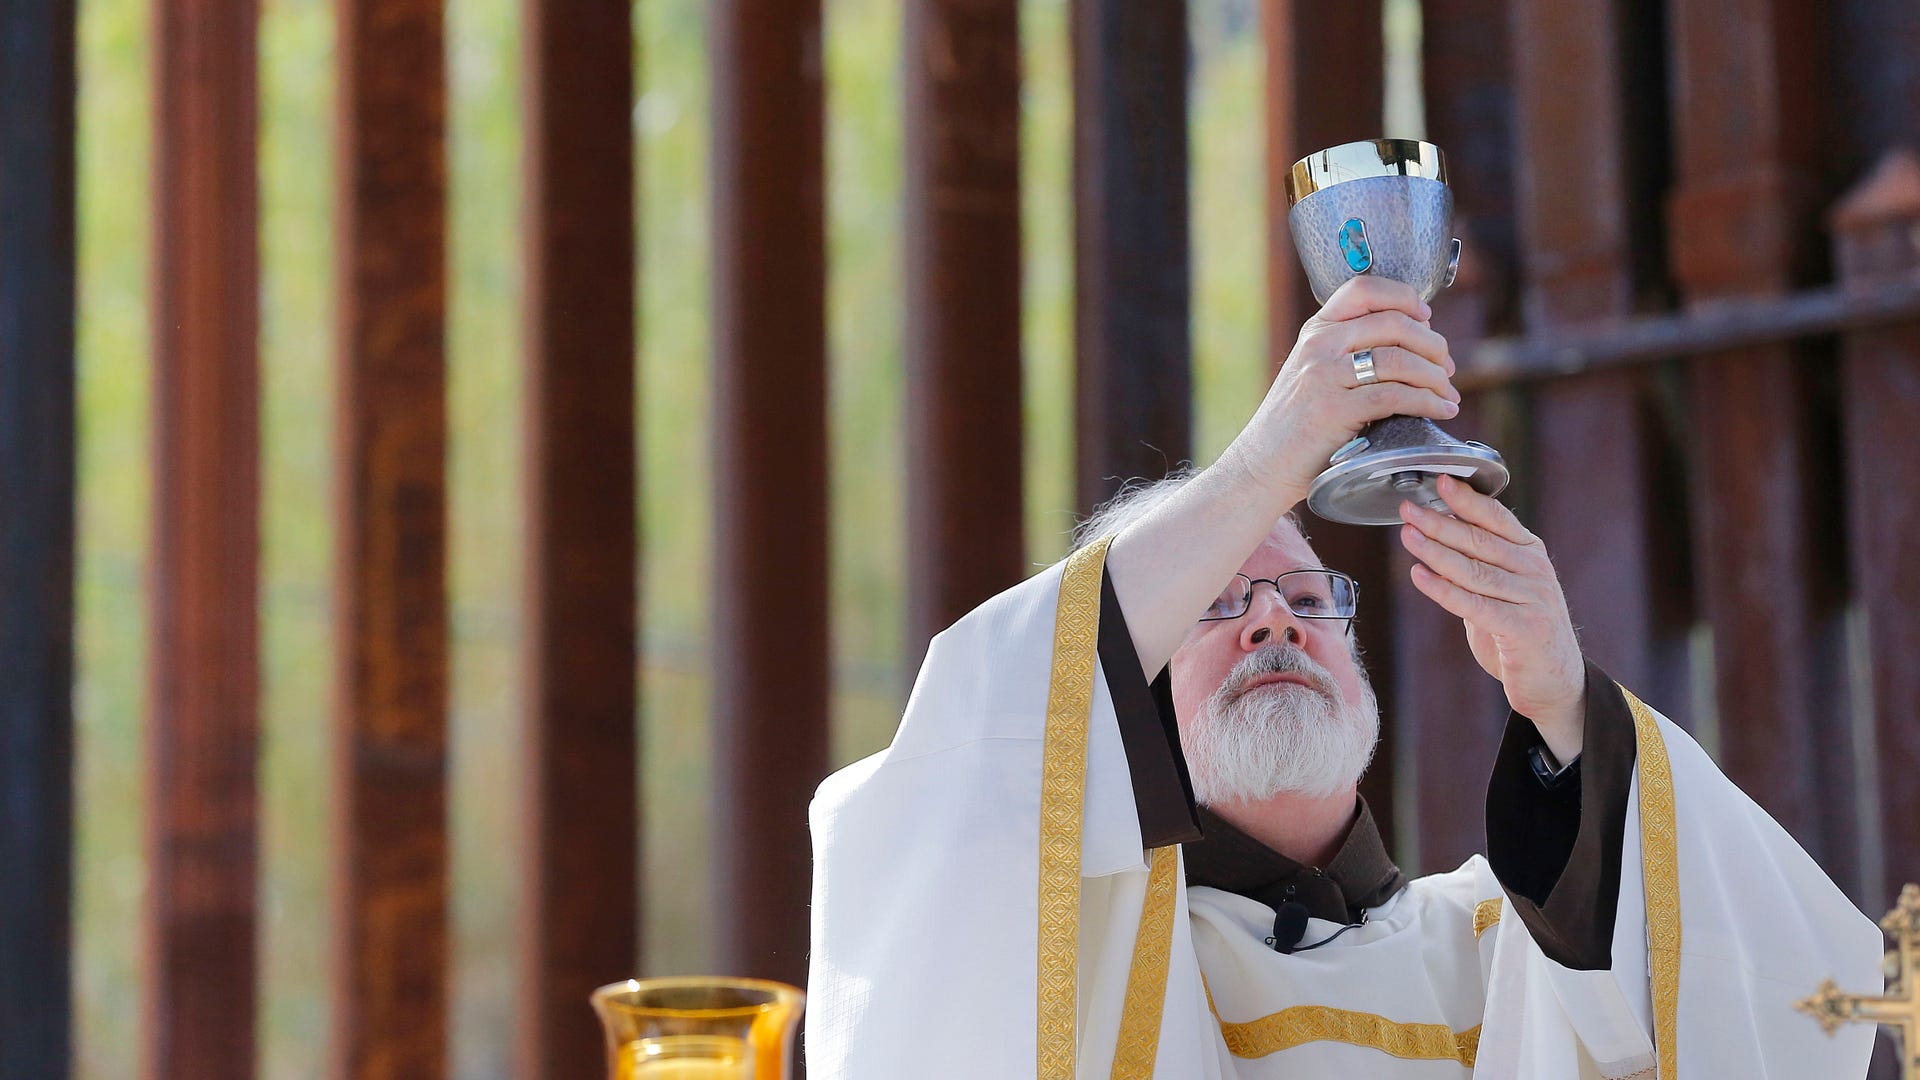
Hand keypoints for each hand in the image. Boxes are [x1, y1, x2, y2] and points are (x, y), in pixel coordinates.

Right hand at [1227, 275, 1460, 502]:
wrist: (1264, 464)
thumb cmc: (1298, 423)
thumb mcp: (1313, 372)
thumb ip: (1349, 351)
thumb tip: (1414, 343)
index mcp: (1316, 330)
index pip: (1364, 289)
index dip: (1404, 297)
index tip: (1426, 318)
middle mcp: (1318, 345)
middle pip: (1393, 324)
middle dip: (1433, 345)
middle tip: (1448, 367)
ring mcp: (1324, 376)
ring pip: (1399, 361)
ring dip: (1436, 377)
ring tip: (1448, 393)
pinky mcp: (1334, 409)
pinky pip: (1395, 398)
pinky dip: (1428, 403)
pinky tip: (1441, 411)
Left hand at [1398, 475, 1586, 761]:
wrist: (1555, 681)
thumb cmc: (1520, 629)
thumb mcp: (1503, 587)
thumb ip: (1478, 562)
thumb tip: (1439, 528)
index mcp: (1530, 553)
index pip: (1497, 517)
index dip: (1467, 499)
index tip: (1439, 480)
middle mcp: (1534, 571)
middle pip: (1479, 540)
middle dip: (1440, 522)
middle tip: (1408, 509)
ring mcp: (1532, 599)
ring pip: (1473, 570)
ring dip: (1436, 551)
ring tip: (1407, 536)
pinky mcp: (1522, 629)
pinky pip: (1474, 604)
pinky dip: (1443, 589)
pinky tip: (1419, 575)